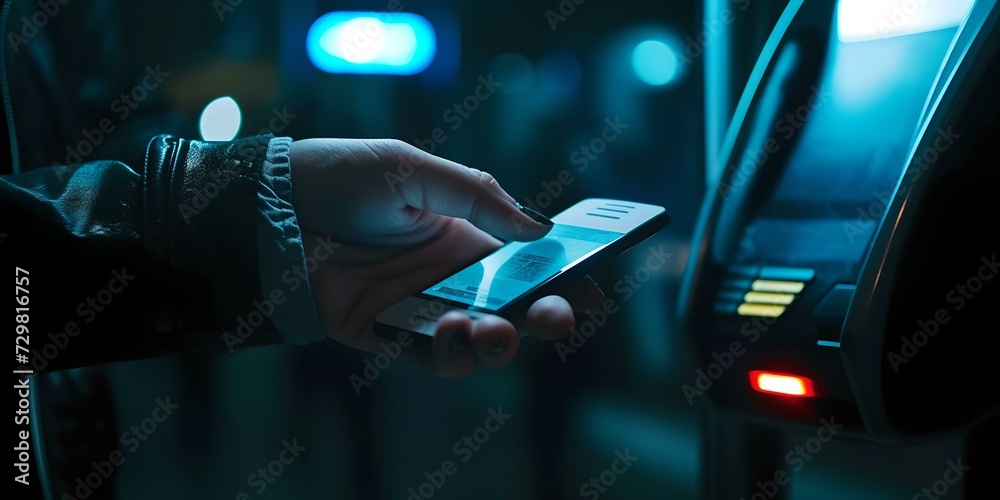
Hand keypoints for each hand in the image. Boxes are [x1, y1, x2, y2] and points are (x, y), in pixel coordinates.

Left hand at [289, 138, 603, 376]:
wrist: (272, 208)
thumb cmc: (343, 178)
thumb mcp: (415, 171)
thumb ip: (479, 198)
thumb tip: (540, 227)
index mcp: (466, 233)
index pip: (528, 261)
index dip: (565, 277)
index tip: (596, 292)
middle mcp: (449, 274)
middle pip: (513, 307)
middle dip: (544, 317)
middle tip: (557, 319)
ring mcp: (419, 306)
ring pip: (477, 340)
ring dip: (498, 342)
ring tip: (493, 329)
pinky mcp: (385, 333)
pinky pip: (428, 356)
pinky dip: (449, 355)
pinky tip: (453, 332)